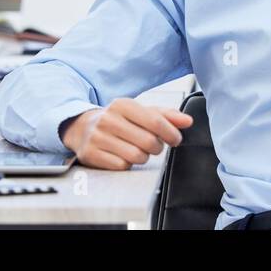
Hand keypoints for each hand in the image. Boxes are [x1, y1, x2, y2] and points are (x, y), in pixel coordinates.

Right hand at [60, 98, 193, 169]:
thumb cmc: (119, 121)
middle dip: (157, 147)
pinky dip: (127, 164)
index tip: (176, 139)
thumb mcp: (140, 112)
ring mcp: (98, 137)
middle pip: (148, 141)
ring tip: (138, 150)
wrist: (82, 128)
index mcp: (122, 104)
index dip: (171, 133)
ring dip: (143, 157)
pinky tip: (123, 156)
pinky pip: (122, 166)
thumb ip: (166, 115)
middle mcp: (108, 119)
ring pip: (136, 156)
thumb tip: (188, 121)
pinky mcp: (91, 154)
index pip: (155, 120)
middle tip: (154, 146)